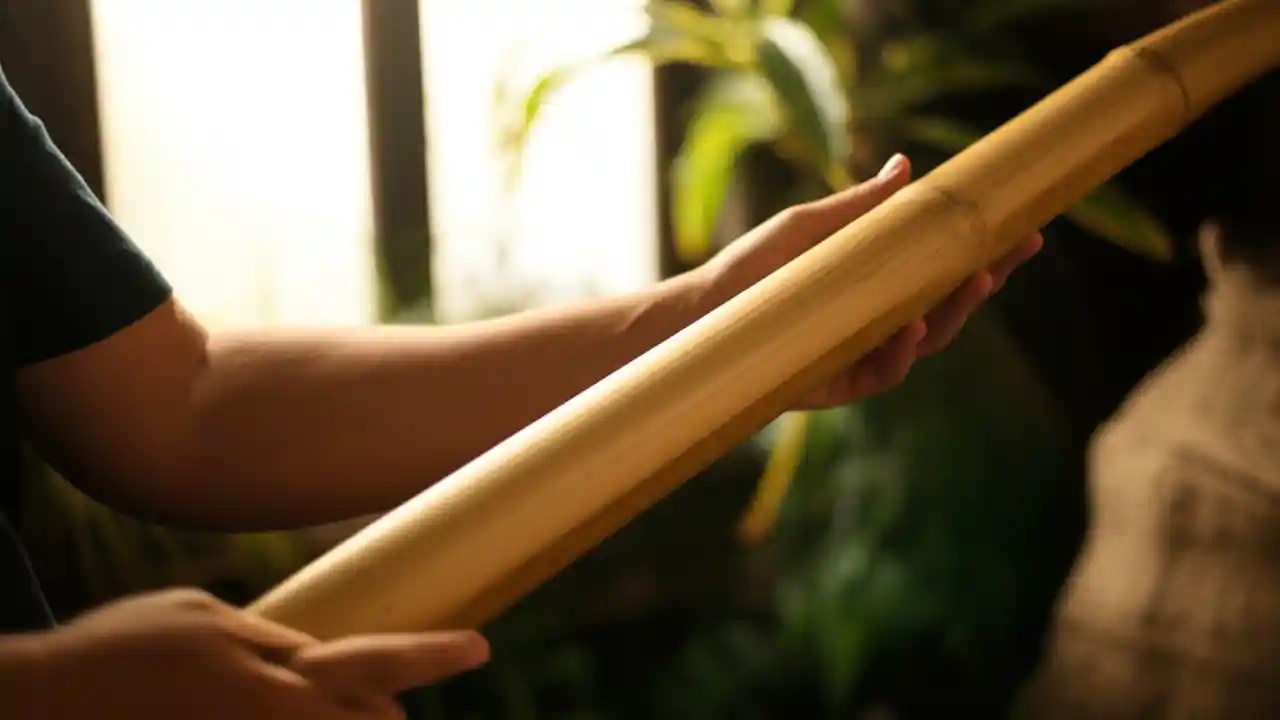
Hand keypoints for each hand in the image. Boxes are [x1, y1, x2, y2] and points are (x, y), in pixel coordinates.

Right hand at [7, 588, 487, 719]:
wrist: (40, 709)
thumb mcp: (204, 616)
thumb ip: (273, 641)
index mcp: (272, 676)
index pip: (377, 660)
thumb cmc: (121, 649)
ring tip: (305, 702)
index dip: (435, 655)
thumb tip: (320, 656)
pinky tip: (267, 712)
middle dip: (384, 709)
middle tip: (374, 691)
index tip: (480, 646)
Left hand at [696, 153, 1041, 406]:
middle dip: (988, 277)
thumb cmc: (752, 268)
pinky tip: (913, 326)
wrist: (700, 314)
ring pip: (928, 341)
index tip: (1023, 227)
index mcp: (880, 283)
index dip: (986, 251)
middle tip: (1017, 249)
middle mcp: (880, 321)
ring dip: (955, 313)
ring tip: (974, 281)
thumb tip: (905, 166)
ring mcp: (863, 354)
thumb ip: (857, 207)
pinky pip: (884, 373)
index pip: (945, 268)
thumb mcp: (805, 228)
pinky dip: (902, 351)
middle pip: (950, 304)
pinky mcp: (839, 384)